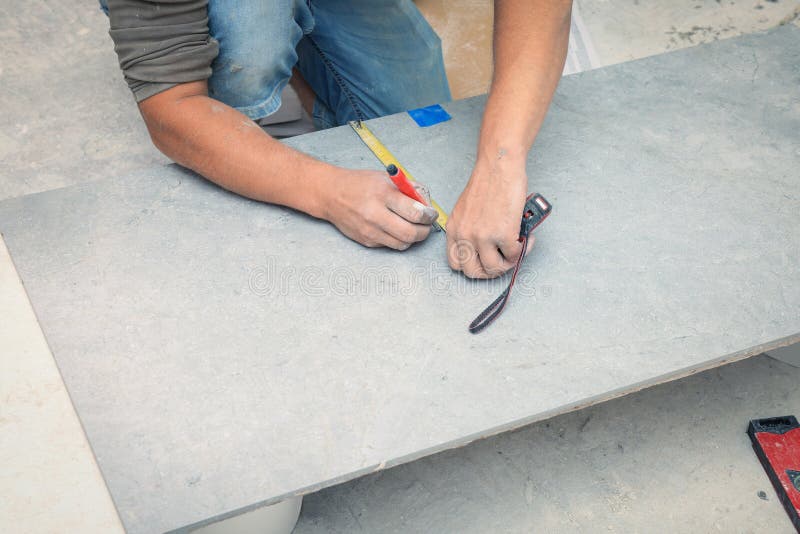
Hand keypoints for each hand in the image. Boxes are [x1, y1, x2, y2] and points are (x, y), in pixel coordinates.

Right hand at [324, 169, 438, 248]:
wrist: (331, 195)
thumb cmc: (360, 184)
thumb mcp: (386, 178)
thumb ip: (409, 188)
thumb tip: (427, 203)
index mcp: (383, 194)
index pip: (415, 212)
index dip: (429, 215)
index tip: (431, 214)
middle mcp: (375, 214)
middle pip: (411, 233)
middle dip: (425, 231)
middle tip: (426, 225)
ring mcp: (370, 230)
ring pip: (403, 243)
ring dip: (413, 237)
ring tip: (413, 227)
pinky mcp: (366, 241)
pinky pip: (390, 245)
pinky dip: (398, 239)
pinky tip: (396, 229)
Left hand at [446, 154, 533, 277]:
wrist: (499, 167)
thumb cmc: (487, 182)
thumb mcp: (466, 209)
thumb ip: (470, 229)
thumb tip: (486, 247)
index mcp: (454, 229)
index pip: (455, 263)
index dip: (472, 266)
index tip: (484, 261)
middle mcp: (465, 235)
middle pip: (472, 272)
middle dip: (490, 271)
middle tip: (502, 261)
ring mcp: (483, 237)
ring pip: (494, 269)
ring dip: (508, 263)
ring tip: (516, 249)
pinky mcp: (503, 234)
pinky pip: (513, 255)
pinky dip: (523, 250)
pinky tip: (526, 239)